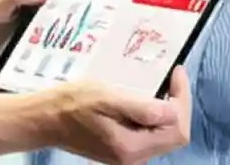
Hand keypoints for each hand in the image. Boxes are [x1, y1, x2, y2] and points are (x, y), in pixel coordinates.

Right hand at [51, 66, 192, 164]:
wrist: (47, 119)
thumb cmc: (73, 104)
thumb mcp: (108, 98)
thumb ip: (141, 108)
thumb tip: (172, 110)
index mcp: (133, 148)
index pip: (176, 128)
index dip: (182, 99)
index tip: (177, 72)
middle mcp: (134, 158)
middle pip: (174, 134)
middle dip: (178, 104)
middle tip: (172, 77)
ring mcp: (129, 156)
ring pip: (163, 134)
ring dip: (166, 108)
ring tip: (160, 83)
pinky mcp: (123, 149)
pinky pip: (149, 133)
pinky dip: (153, 115)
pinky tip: (145, 97)